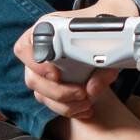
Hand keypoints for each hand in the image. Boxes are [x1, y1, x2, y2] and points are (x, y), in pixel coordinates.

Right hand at [13, 0, 139, 119]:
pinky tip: (86, 109)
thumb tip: (92, 87)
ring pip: (42, 95)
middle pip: (32, 78)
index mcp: (47, 29)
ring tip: (87, 103)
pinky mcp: (53, 86)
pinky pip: (52, 104)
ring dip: (65, 105)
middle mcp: (40, 51)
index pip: (25, 47)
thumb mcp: (111, 36)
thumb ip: (105, 58)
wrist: (113, 35)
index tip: (56, 74)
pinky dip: (69, 110)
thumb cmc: (106, 29)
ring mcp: (44, 71)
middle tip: (82, 93)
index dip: (38, 64)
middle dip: (58, 92)